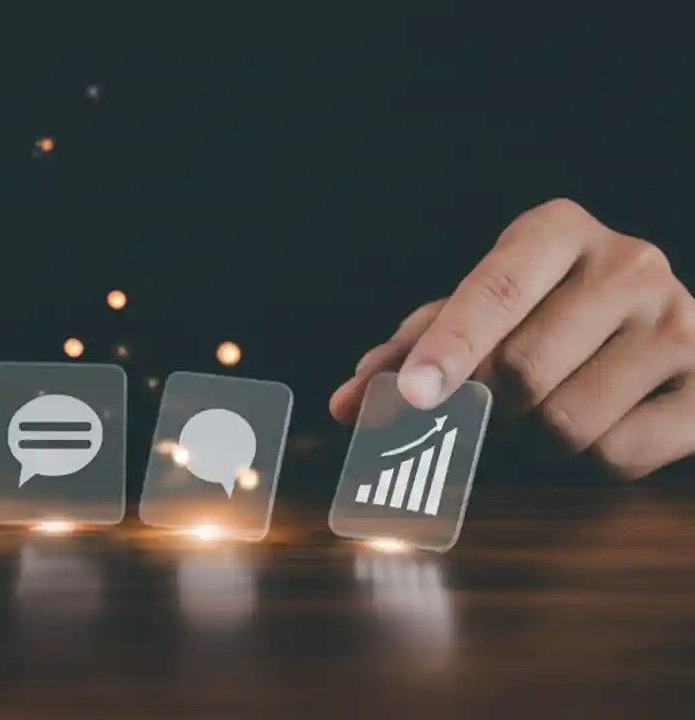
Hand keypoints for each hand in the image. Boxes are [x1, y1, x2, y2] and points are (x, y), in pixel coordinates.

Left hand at [331, 198, 694, 479]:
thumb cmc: (541, 320)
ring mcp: (678, 323)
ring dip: (530, 444)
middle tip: (477, 418)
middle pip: (522, 372)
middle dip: (483, 411)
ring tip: (538, 418)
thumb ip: (408, 352)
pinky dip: (587, 463)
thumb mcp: (476, 318)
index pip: (492, 290)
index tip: (413, 394)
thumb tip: (344, 403)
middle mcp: (628, 264)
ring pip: (566, 423)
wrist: (659, 334)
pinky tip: (594, 429)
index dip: (448, 347)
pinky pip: (619, 455)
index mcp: (557, 232)